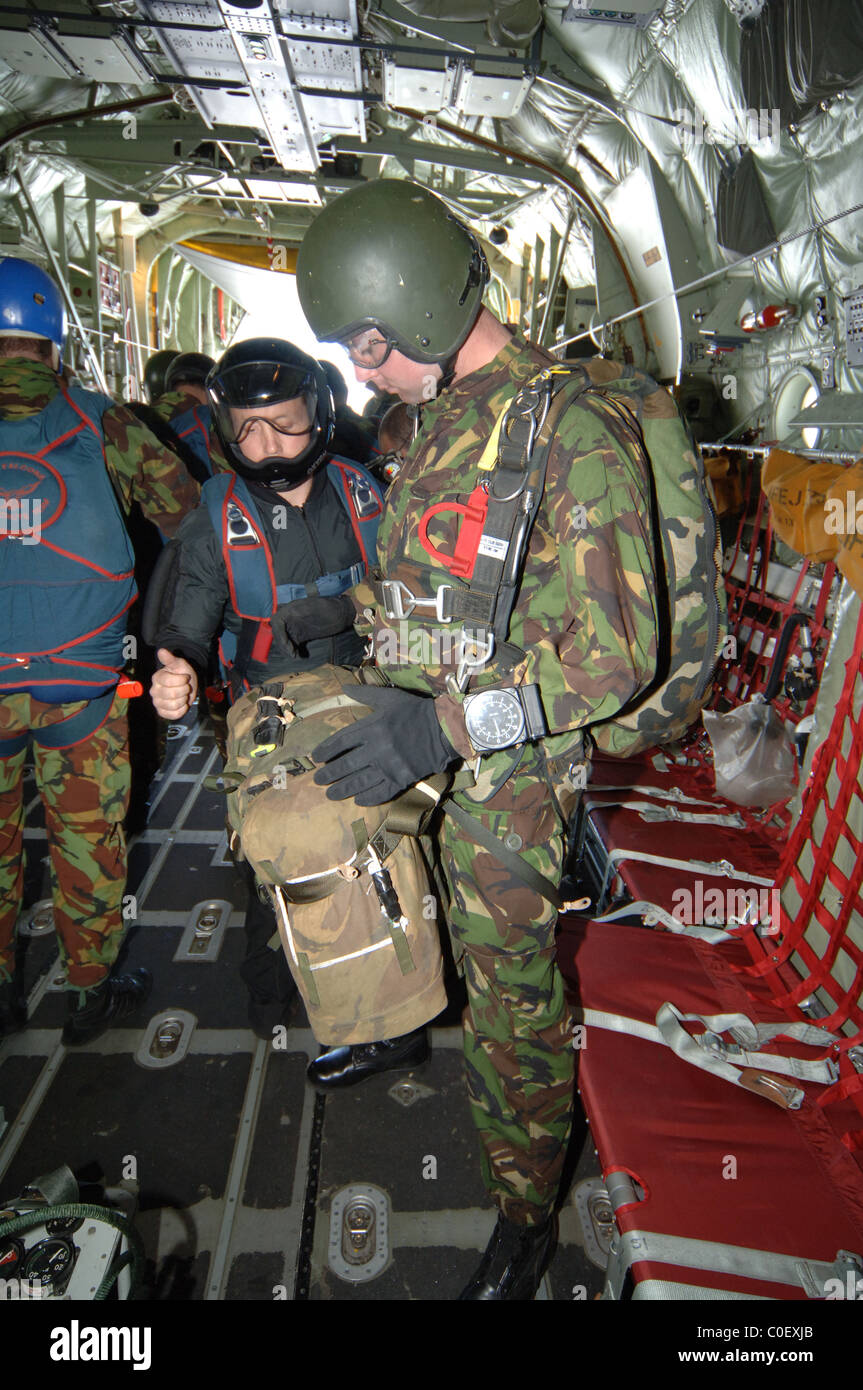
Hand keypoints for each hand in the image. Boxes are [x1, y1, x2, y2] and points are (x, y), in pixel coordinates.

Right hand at [151, 648, 197, 719]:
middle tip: (185, 687)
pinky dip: (182, 710)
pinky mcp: (162, 712)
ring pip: (174, 705)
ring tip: (183, 695)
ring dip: (184, 700)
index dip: (182, 680)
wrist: (187, 686)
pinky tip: (182, 704)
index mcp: (157, 678)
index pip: (169, 681)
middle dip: (185, 690)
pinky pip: (174, 715)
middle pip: (172, 694)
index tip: (185, 677)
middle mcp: (154, 691)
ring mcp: (157, 702)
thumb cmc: (182, 674)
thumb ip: (170, 659)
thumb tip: (161, 651)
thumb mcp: (179, 665)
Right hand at [276, 595, 355, 652]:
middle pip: (278, 632)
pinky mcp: (300, 634)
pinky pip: (291, 642)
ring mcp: (295, 626)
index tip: (288, 645)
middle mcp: (291, 617)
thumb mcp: (318, 608)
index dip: (279, 634)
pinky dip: (292, 650)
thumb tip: (287, 620)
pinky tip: (299, 655)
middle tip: (292, 654)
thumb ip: (301, 614)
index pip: (277, 620)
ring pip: (283, 639)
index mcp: (293, 608)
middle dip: (282, 644)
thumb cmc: (332, 610)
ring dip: (286, 648)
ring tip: (295, 656)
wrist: (342, 613)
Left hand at [312, 684, 456, 804]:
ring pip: (359, 782)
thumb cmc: (415, 712)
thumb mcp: (389, 699)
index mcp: (373, 727)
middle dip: (329, 774)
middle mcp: (378, 748)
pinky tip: (357, 800)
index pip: (341, 741)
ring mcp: (390, 766)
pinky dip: (367, 798)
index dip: (325, 750)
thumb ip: (365, 694)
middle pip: (346, 765)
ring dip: (342, 790)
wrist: (444, 729)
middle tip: (317, 780)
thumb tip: (344, 687)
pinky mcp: (402, 779)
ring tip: (330, 794)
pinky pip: (380, 793)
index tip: (316, 757)